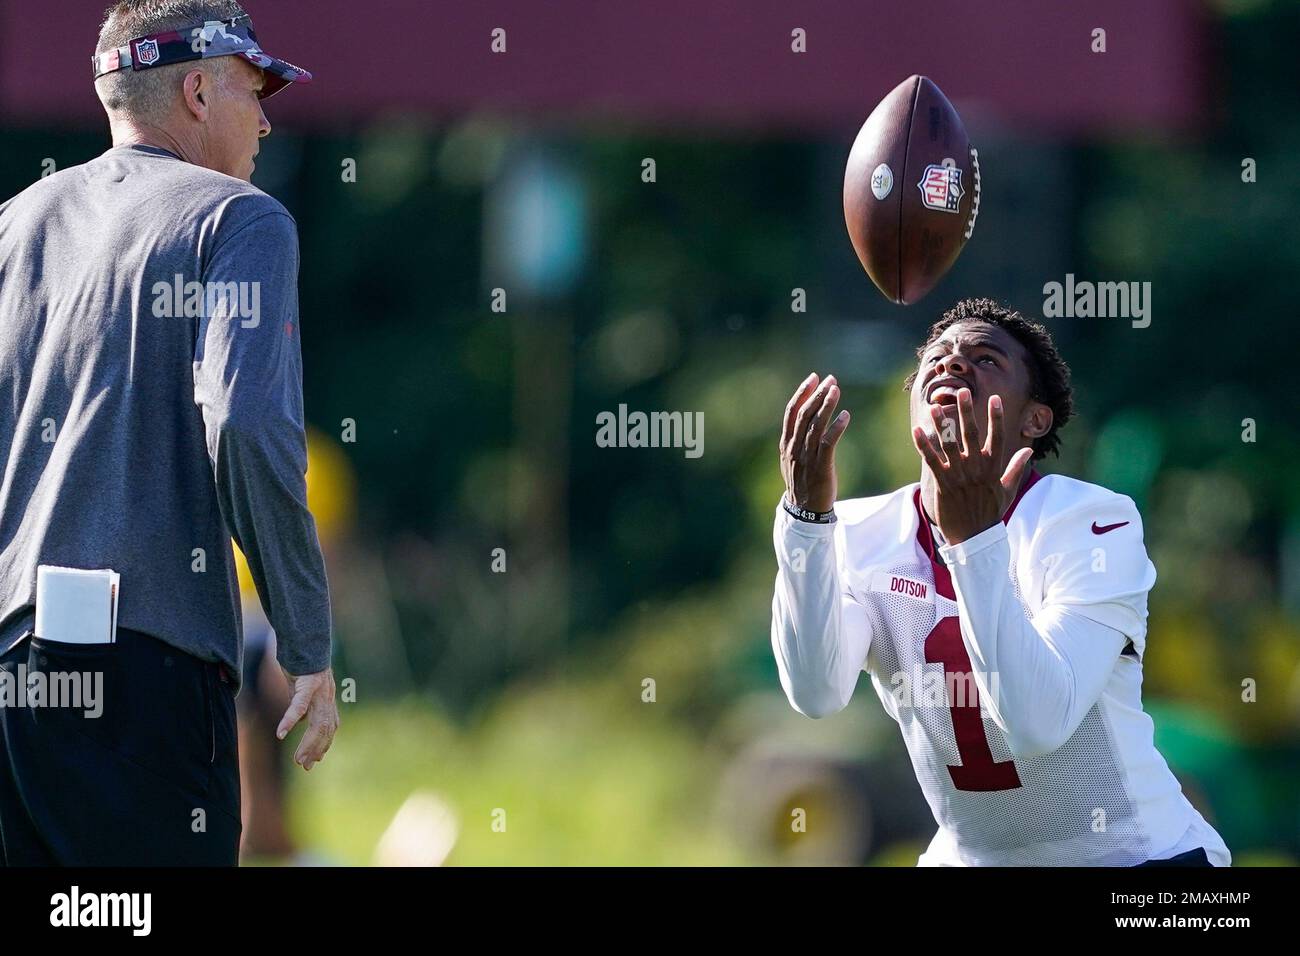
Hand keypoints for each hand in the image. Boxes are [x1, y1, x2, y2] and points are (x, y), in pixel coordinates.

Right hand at [276, 666, 338, 771]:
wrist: (303, 641)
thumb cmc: (300, 665)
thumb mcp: (301, 690)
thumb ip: (303, 706)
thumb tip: (299, 721)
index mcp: (327, 701)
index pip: (329, 729)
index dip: (323, 745)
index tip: (314, 761)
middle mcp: (327, 698)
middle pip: (326, 729)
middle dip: (316, 749)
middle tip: (305, 766)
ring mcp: (320, 691)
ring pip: (317, 723)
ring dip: (307, 743)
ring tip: (298, 759)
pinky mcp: (308, 682)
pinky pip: (299, 705)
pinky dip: (290, 720)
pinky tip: (281, 733)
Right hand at [780, 372, 850, 513]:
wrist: (804, 511)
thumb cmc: (802, 482)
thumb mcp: (793, 459)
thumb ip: (797, 439)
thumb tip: (806, 418)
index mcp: (786, 444)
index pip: (791, 412)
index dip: (802, 393)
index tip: (813, 378)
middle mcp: (794, 448)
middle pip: (804, 414)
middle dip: (817, 394)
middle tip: (830, 380)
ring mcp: (806, 457)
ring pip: (815, 425)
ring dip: (826, 405)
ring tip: (836, 390)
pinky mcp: (821, 466)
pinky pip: (828, 442)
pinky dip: (836, 427)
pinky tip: (845, 415)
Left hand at [911, 389, 1032, 544]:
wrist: (974, 538)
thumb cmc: (991, 513)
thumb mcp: (1007, 490)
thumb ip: (1015, 468)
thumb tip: (1029, 452)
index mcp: (993, 468)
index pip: (997, 438)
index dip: (996, 418)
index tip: (994, 399)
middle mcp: (977, 469)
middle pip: (972, 435)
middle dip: (966, 412)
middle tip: (962, 392)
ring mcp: (959, 476)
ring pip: (949, 444)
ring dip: (941, 425)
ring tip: (935, 407)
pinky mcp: (943, 484)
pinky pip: (932, 460)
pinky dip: (923, 445)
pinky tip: (916, 431)